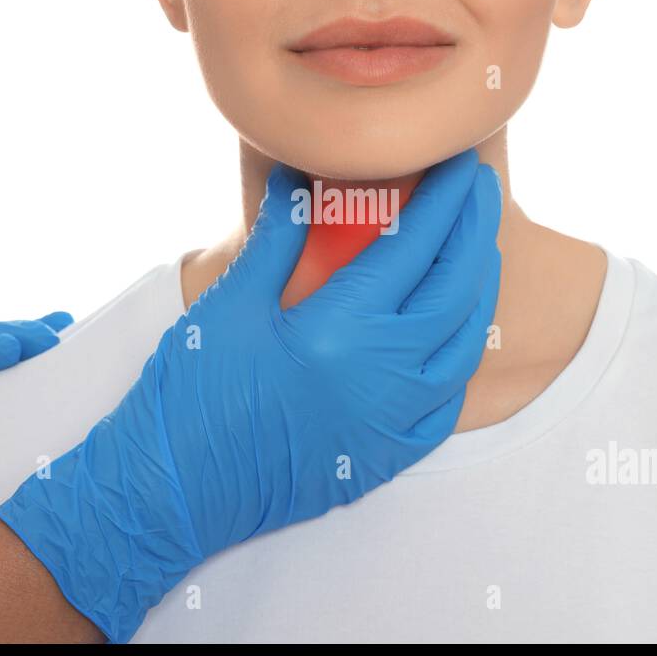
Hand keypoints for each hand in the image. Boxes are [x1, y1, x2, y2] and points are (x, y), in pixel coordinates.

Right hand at [0, 149, 500, 641]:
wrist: (176, 493)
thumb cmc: (193, 393)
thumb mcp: (232, 302)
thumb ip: (278, 237)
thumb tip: (297, 179)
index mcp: (343, 328)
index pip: (417, 245)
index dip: (447, 197)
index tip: (461, 162)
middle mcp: (384, 376)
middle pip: (456, 287)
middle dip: (475, 230)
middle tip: (480, 190)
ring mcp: (393, 423)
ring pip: (465, 344)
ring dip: (478, 289)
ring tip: (474, 248)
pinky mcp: (388, 457)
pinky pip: (448, 399)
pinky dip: (459, 353)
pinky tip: (453, 329)